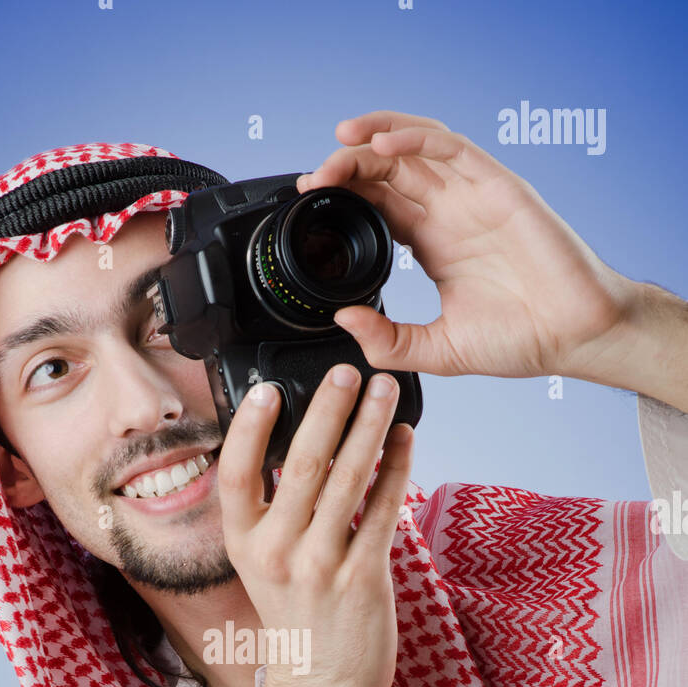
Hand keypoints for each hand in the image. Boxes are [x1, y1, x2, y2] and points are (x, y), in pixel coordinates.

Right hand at [217, 365, 413, 686]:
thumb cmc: (298, 623)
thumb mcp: (266, 569)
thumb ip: (275, 515)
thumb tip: (299, 447)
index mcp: (246, 546)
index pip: (236, 475)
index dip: (249, 429)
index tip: (267, 389)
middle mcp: (278, 552)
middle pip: (302, 464)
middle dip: (328, 409)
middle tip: (347, 371)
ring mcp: (322, 566)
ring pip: (348, 479)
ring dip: (370, 427)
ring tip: (386, 390)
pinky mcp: (364, 577)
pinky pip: (384, 509)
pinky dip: (397, 468)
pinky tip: (406, 439)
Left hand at [296, 110, 636, 383]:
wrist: (574, 337)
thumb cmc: (520, 340)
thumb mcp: (437, 350)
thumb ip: (389, 341)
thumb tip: (343, 321)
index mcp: (434, 244)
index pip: (380, 204)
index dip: (345, 196)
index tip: (312, 202)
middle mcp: (450, 213)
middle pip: (390, 171)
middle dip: (348, 166)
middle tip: (316, 179)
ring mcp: (473, 196)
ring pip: (415, 148)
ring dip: (373, 139)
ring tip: (338, 144)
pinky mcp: (498, 186)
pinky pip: (451, 147)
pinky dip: (414, 138)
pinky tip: (382, 143)